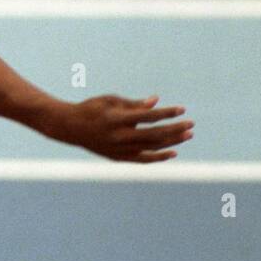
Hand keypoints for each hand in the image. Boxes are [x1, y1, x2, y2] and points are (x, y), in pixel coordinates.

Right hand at [46, 95, 192, 162]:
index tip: (182, 109)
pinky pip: (143, 159)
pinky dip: (158, 157)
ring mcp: (119, 149)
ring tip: (187, 135)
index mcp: (117, 119)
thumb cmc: (91, 109)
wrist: (69, 127)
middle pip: (155, 135)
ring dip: (172, 142)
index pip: (148, 117)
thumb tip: (156, 102)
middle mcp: (119, 136)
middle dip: (175, 129)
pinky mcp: (118, 157)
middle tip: (191, 124)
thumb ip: (134, 104)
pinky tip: (173, 152)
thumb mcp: (110, 101)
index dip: (167, 113)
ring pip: (151, 148)